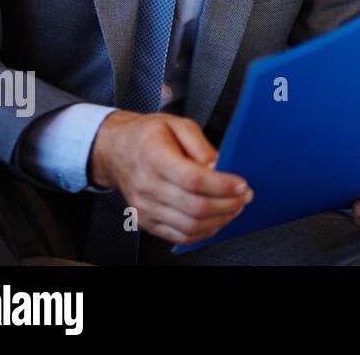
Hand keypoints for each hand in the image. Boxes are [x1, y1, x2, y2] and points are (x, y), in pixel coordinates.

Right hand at [89, 110, 251, 244]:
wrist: (115, 151)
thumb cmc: (147, 136)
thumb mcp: (177, 124)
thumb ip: (200, 144)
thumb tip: (217, 165)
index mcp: (154, 158)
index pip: (193, 180)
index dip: (222, 186)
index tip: (241, 184)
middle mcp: (147, 187)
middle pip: (195, 207)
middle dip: (228, 204)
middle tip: (244, 196)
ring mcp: (145, 209)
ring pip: (189, 226)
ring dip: (220, 219)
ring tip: (235, 207)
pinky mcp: (147, 222)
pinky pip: (179, 236)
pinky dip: (203, 231)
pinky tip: (217, 219)